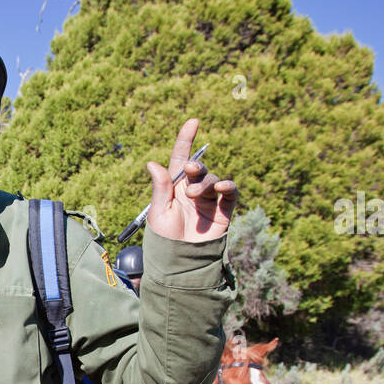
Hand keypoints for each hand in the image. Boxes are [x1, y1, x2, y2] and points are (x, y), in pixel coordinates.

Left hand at [146, 117, 237, 242]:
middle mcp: (192, 190)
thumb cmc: (165, 240)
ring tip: (194, 197)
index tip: (194, 121)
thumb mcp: (159, 212)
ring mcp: (209, 200)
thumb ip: (161, 188)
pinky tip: (222, 187)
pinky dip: (228, 186)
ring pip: (212, 180)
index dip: (187, 139)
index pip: (180, 158)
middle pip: (198, 168)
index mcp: (175, 187)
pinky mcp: (223, 211)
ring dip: (205, 183)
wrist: (182, 262)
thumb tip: (152, 163)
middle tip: (189, 170)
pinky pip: (230, 192)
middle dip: (195, 166)